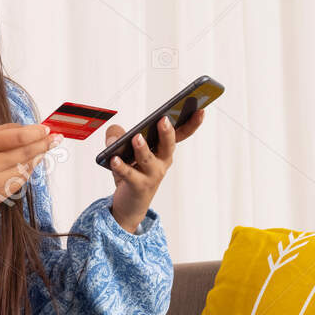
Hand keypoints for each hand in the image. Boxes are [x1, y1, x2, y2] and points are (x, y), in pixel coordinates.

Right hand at [0, 122, 59, 213]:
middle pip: (26, 154)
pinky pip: (19, 183)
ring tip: (42, 150)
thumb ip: (2, 132)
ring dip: (37, 158)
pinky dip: (26, 172)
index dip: (36, 133)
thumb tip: (29, 129)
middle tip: (56, 138)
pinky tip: (28, 165)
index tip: (47, 129)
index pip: (17, 137)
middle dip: (44, 145)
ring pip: (26, 170)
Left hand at [103, 107, 203, 231]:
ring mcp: (152, 175)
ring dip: (143, 148)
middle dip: (167, 133)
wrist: (130, 204)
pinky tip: (114, 159)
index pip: (180, 135)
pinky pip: (129, 174)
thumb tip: (114, 132)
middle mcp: (162, 162)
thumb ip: (119, 136)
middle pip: (167, 146)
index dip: (192, 123)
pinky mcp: (138, 186)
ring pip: (148, 160)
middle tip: (163, 120)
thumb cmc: (133, 171)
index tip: (201, 110)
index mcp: (164, 150)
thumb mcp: (125, 150)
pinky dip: (121, 166)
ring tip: (136, 138)